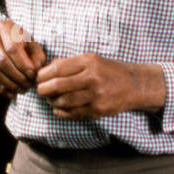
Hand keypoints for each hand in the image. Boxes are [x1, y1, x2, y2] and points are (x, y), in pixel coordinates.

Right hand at [0, 20, 46, 94]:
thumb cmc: (18, 41)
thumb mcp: (31, 43)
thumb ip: (37, 55)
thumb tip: (35, 70)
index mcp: (4, 27)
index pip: (12, 48)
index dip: (23, 64)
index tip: (33, 75)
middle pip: (2, 61)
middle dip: (17, 77)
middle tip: (28, 85)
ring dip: (10, 84)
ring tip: (22, 90)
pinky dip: (2, 88)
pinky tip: (13, 93)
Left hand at [36, 54, 165, 118]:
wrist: (134, 85)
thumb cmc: (109, 70)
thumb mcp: (92, 60)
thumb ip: (70, 63)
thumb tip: (47, 69)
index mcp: (89, 62)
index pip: (57, 69)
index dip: (43, 75)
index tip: (39, 78)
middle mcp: (92, 78)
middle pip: (57, 86)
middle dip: (43, 89)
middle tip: (40, 90)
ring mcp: (96, 96)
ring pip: (64, 101)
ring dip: (52, 102)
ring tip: (51, 99)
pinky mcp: (98, 110)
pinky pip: (73, 113)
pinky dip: (61, 112)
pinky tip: (59, 109)